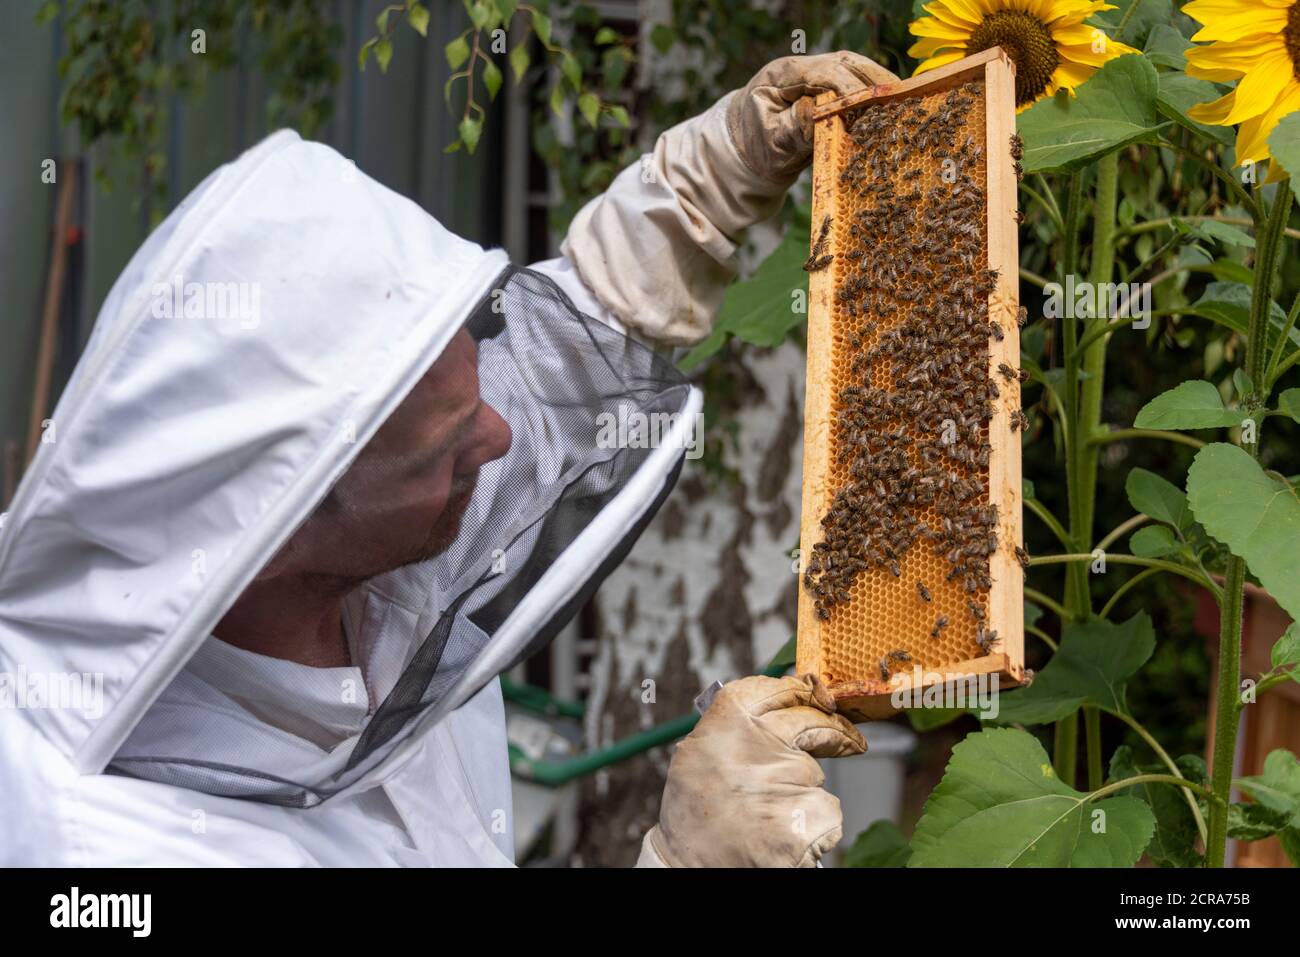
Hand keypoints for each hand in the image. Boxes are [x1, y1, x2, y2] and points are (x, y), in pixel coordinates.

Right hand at [639, 673, 866, 866]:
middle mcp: (761, 744)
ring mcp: (787, 782)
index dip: (805, 691)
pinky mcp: (808, 821)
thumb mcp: (701, 751)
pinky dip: (817, 824)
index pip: (780, 689)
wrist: (690, 867)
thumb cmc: (695, 812)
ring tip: (774, 812)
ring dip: (808, 789)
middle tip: (850, 741)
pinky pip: (828, 811)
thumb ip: (738, 724)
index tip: (820, 698)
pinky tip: (788, 834)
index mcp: (729, 721)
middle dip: (836, 731)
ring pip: (816, 774)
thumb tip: (785, 703)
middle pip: (813, 721)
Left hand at [725, 51, 899, 185]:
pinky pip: (854, 81)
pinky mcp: (825, 86)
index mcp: (783, 74)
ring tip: (902, 100)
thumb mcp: (771, 143)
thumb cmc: (755, 146)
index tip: (870, 105)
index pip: (825, 72)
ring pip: (854, 68)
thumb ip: (793, 128)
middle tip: (898, 100)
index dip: (851, 88)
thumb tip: (821, 112)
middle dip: (873, 81)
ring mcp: (815, 73)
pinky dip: (872, 91)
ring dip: (878, 83)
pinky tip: (890, 104)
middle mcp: (802, 66)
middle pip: (845, 63)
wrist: (744, 147)